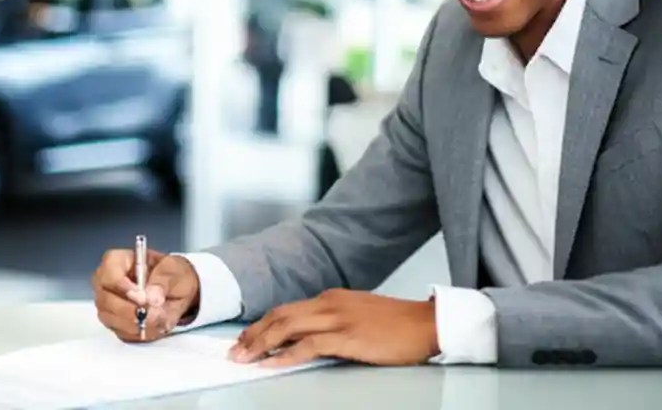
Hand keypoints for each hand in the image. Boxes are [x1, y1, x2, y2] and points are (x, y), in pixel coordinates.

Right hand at [91, 247, 200, 342]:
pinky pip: (122, 333)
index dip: (122, 287)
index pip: (108, 273)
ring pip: (111, 319)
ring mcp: (108, 305)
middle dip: (131, 311)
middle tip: (154, 312)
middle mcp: (106, 283)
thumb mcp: (174, 270)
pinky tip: (155, 325)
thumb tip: (152, 295)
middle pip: (105, 300)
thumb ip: (163, 280)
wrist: (177, 292)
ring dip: (138, 323)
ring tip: (160, 318)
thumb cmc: (171, 274)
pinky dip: (141, 332)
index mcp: (117, 261)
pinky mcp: (115, 324)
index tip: (142, 298)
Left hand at [229, 289, 438, 367]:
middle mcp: (330, 303)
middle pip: (280, 315)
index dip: (262, 325)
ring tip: (245, 358)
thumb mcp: (358, 316)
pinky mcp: (348, 336)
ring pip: (288, 326)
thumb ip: (332, 322)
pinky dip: (286, 354)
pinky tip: (273, 362)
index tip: (246, 339)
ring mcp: (338, 318)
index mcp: (331, 298)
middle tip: (235, 351)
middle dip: (253, 334)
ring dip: (261, 343)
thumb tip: (306, 339)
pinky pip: (309, 345)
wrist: (426, 324)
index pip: (287, 309)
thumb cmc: (396, 324)